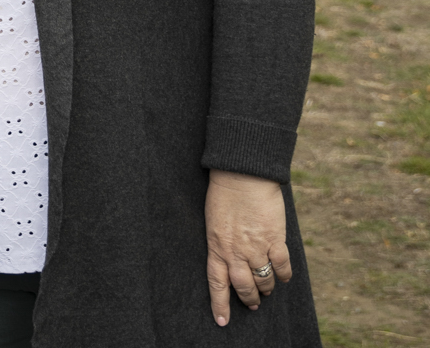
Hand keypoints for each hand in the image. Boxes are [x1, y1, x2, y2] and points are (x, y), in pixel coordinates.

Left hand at [205, 169, 290, 325]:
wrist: (242, 175)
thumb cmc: (224, 194)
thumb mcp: (214, 221)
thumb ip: (222, 241)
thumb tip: (230, 257)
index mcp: (216, 246)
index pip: (216, 283)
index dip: (220, 304)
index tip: (222, 321)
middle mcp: (235, 251)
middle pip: (243, 287)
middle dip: (249, 299)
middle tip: (253, 305)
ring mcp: (256, 247)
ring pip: (264, 280)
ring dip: (266, 289)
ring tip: (268, 291)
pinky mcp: (275, 239)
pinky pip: (281, 266)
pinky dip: (283, 275)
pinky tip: (283, 277)